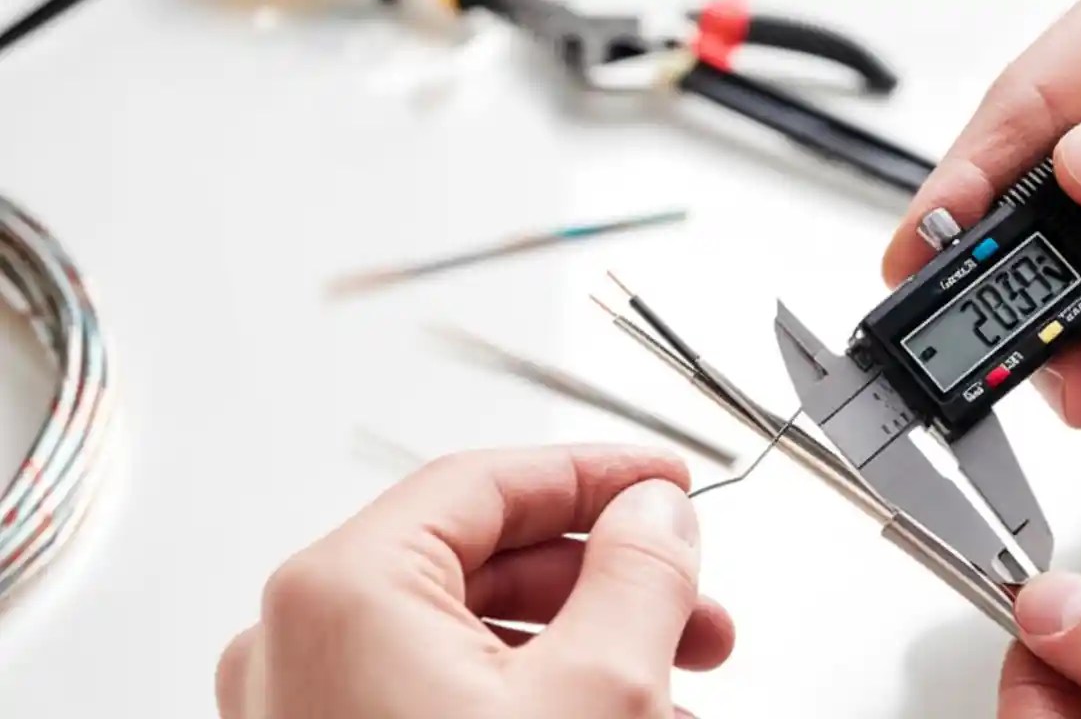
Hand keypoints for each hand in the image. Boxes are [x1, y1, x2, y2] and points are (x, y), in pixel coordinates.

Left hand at [214, 445, 734, 718]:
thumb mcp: (599, 699)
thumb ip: (637, 577)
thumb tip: (655, 515)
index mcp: (342, 595)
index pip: (486, 483)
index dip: (593, 474)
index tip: (664, 484)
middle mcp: (301, 647)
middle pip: (483, 560)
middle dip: (605, 577)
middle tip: (690, 597)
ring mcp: (311, 711)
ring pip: (472, 636)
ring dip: (584, 645)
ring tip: (673, 681)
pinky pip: (446, 697)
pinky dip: (534, 697)